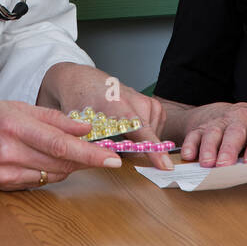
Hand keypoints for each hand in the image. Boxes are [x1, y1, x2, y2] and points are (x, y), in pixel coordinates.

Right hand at [0, 99, 122, 189]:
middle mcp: (9, 152)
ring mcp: (5, 172)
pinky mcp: (3, 185)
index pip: (61, 144)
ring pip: (52, 174)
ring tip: (75, 152)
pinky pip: (38, 180)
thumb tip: (84, 127)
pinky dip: (50, 170)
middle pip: (61, 162)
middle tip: (104, 154)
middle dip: (86, 160)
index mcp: (14, 125)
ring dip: (70, 165)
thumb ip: (52, 118)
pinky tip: (48, 159)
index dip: (90, 153)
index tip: (112, 158)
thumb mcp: (14, 106)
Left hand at [39, 63, 171, 168]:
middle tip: (115, 143)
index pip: (141, 131)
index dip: (152, 150)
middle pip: (146, 139)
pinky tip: (129, 129)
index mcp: (118, 105)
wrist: (84, 80)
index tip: (164, 165)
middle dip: (134, 150)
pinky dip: (144, 134)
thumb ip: (97, 144)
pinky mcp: (153, 104)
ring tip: (120, 132)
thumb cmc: (81, 102)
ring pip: (152, 136)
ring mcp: (147, 101)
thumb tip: (112, 162)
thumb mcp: (81, 126)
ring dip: (139, 142)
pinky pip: (154, 129)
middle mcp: (136, 101)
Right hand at [177, 101, 246, 167]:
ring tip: (207, 165)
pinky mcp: (201, 128)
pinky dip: (190, 145)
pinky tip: (188, 157)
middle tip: (226, 166)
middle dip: (229, 150)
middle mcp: (240, 120)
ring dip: (208, 149)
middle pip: (234, 133)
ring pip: (213, 134)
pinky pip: (194, 135)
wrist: (226, 113)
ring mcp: (219, 124)